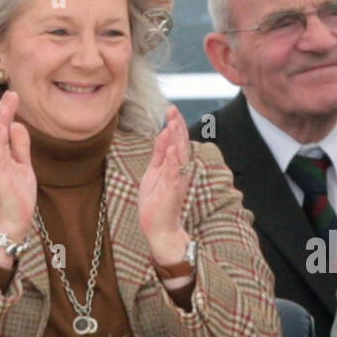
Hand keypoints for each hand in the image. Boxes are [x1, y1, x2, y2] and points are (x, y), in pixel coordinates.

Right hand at [0, 90, 36, 246]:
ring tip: (8, 102)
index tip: (13, 95)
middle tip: (11, 93)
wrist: (11, 223)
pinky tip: (5, 126)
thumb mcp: (23, 166)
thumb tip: (17, 124)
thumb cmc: (16, 197)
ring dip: (1, 119)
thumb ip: (20, 146)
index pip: (0, 128)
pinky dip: (0, 139)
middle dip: (3, 109)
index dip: (6, 111)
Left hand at [139, 105, 192, 262]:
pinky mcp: (172, 190)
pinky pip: (175, 173)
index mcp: (174, 165)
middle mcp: (179, 170)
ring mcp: (177, 180)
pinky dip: (174, 161)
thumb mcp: (154, 171)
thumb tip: (163, 133)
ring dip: (177, 140)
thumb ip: (160, 153)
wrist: (158, 227)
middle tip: (173, 110)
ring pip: (180, 156)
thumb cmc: (156, 201)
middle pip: (181, 144)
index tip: (171, 109)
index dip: (174, 125)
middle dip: (177, 127)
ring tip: (174, 124)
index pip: (176, 141)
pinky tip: (173, 149)